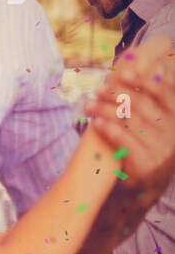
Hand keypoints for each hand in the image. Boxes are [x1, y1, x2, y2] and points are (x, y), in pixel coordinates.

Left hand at [88, 36, 174, 191]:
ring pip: (129, 120)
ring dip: (105, 109)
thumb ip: (145, 100)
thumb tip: (130, 66)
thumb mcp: (151, 123)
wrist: (143, 187)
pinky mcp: (146, 163)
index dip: (145, 81)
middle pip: (141, 105)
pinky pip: (123, 139)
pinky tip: (95, 123)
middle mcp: (173, 132)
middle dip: (116, 94)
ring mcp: (161, 149)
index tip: (124, 73)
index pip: (166, 93)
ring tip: (88, 105)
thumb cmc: (142, 146)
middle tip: (96, 89)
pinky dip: (107, 128)